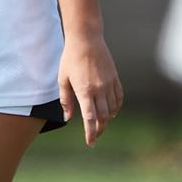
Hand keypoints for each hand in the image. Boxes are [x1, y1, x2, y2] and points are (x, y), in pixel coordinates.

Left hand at [59, 31, 122, 147]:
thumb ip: (66, 100)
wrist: (86, 39)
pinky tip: (111, 112)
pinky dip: (116, 107)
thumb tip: (68, 118)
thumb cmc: (71, 59)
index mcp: (85, 90)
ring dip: (108, 119)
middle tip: (94, 136)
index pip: (90, 118)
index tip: (90, 142)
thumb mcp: (63, 79)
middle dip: (99, 129)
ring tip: (101, 124)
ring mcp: (109, 83)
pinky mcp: (115, 78)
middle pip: (103, 117)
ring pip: (112, 109)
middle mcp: (99, 89)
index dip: (90, 132)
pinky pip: (119, 97)